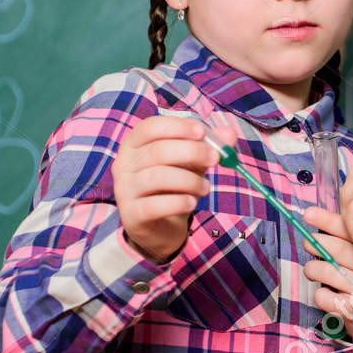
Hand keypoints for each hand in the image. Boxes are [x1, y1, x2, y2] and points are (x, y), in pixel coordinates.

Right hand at [113, 115, 219, 262]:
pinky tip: (191, 202)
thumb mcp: (193, 162)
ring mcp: (124, 190)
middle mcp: (123, 164)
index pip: (150, 127)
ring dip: (190, 180)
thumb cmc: (174, 185)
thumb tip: (229, 133)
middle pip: (157, 151)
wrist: (160, 225)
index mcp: (134, 144)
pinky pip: (155, 205)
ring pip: (158, 177)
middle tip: (215, 158)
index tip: (202, 132)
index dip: (177, 127)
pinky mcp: (131, 214)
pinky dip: (178, 202)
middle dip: (192, 152)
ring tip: (205, 188)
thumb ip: (210, 146)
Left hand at [300, 205, 352, 324]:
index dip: (328, 221)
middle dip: (317, 243)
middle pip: (338, 249)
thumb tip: (321, 223)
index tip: (309, 214)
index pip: (350, 232)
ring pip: (328, 271)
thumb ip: (348, 244)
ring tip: (311, 270)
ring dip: (313, 269)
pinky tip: (323, 294)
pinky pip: (327, 298)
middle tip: (308, 243)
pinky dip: (320, 295)